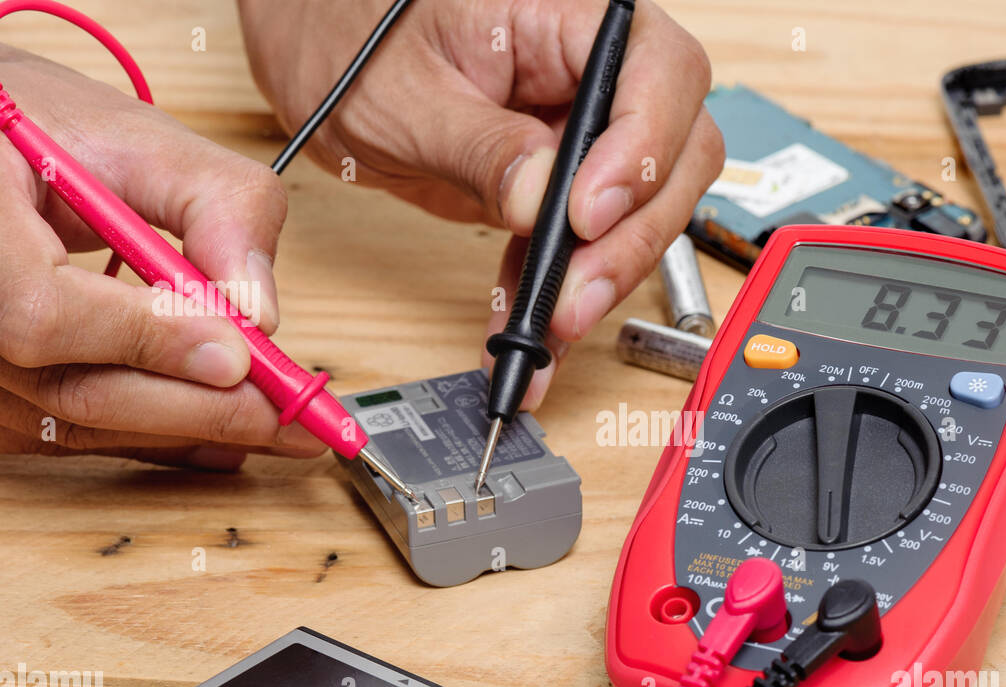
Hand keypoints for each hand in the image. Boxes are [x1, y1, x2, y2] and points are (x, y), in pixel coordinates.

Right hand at [0, 45, 322, 467]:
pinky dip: (153, 437)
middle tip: (293, 417)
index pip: (42, 310)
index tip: (238, 353)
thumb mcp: (142, 141)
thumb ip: (217, 208)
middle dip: (198, 407)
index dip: (145, 336)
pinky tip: (220, 440)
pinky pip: (68, 433)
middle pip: (71, 388)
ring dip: (187, 431)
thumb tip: (261, 315)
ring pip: (77, 422)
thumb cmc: (51, 133)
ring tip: (279, 430)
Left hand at [240, 0, 723, 407]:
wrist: (325, 61)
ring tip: (545, 330)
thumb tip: (543, 198)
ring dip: (599, 279)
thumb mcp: (407, 95)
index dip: (643, 147)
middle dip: (631, 236)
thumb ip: (481, 146)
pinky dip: (559, 292)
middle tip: (573, 297)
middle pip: (676, 153)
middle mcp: (595, 73)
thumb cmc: (355, 45)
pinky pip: (586, 245)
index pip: (659, 70)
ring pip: (644, 212)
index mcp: (568, 16)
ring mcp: (586, 134)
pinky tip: (526, 331)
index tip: (587, 213)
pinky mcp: (564, 187)